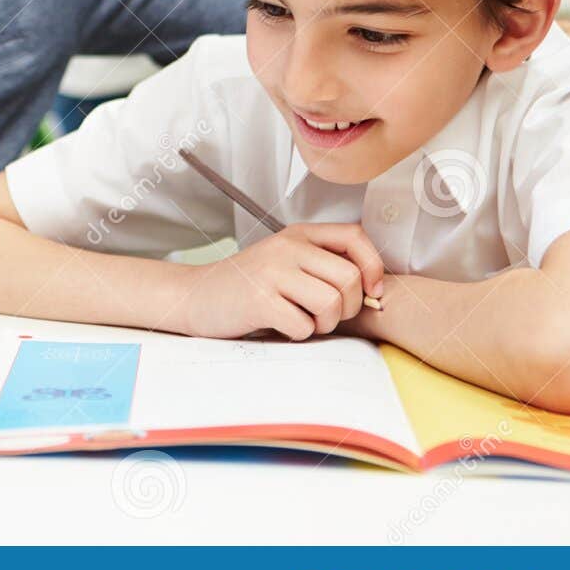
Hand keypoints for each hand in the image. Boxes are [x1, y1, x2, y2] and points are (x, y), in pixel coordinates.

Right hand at [180, 223, 385, 340]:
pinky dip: (298, 335)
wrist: (195, 297)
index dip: (373, 266)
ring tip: (303, 321)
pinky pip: (304, 325)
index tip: (371, 291)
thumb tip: (374, 290)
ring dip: (324, 324)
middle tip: (325, 316)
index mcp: (297, 234)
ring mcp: (272, 272)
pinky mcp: (259, 300)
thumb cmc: (246, 286)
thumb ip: (323, 265)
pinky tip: (280, 326)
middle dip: (347, 308)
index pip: (355, 236)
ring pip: (331, 303)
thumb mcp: (284, 261)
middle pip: (349, 279)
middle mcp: (286, 247)